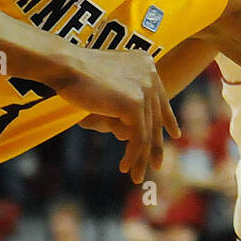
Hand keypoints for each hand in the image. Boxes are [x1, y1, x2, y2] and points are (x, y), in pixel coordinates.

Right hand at [52, 50, 179, 183]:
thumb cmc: (75, 72)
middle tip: (158, 165)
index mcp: (145, 65)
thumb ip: (124, 92)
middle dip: (156, 144)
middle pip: (156, 117)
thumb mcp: (108, 79)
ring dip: (141, 157)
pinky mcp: (135, 103)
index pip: (161, 98)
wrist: (65, 65)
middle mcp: (150, 75)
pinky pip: (137, 137)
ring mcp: (144, 89)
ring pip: (147, 131)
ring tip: (136, 176)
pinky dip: (131, 155)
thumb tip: (134, 122)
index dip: (168, 118)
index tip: (175, 134)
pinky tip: (124, 167)